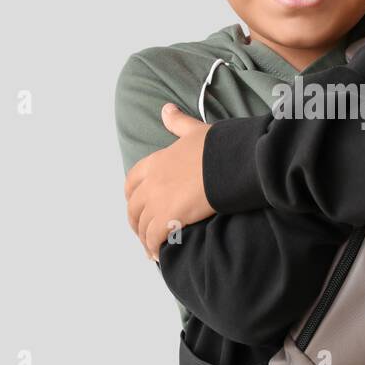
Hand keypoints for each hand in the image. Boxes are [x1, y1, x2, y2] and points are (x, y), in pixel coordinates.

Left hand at [124, 103, 214, 260]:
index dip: (132, 195)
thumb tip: (166, 109)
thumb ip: (178, 123)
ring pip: (142, 225)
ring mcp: (158, 201)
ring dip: (144, 239)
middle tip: (144, 232)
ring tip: (152, 249)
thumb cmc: (218, 146)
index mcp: (155, 162)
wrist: (232, 161)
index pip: (132, 181)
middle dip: (136, 221)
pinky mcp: (169, 218)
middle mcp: (151, 182)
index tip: (138, 205)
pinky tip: (159, 255)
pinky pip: (154, 239)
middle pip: (133, 207)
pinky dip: (154, 249)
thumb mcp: (195, 130)